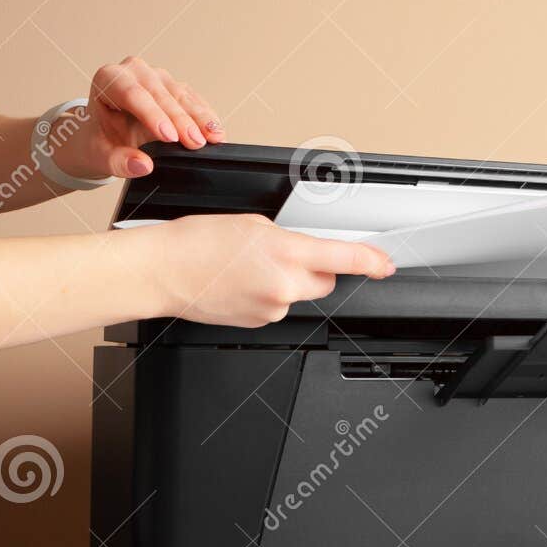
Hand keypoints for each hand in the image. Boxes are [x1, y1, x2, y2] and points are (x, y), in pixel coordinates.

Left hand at [50, 55, 224, 180]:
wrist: (106, 136)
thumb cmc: (101, 140)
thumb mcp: (101, 155)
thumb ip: (118, 161)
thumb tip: (143, 165)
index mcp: (108, 79)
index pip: (132, 93)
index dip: (153, 115)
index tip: (169, 137)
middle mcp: (134, 72)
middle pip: (161, 94)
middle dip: (181, 120)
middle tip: (195, 143)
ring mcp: (159, 78)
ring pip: (182, 95)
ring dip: (200, 118)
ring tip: (213, 138)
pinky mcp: (178, 88)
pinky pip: (195, 100)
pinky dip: (206, 117)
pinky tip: (215, 132)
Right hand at [142, 215, 394, 327]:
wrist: (160, 271)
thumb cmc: (195, 242)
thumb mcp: (251, 224)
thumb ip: (286, 238)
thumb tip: (301, 249)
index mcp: (287, 252)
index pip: (346, 259)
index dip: (372, 262)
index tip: (385, 264)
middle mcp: (285, 285)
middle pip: (326, 281)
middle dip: (316, 269)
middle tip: (284, 256)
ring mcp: (273, 308)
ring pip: (299, 294)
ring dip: (286, 282)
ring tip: (248, 269)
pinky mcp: (259, 322)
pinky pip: (277, 306)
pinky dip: (266, 294)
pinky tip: (240, 283)